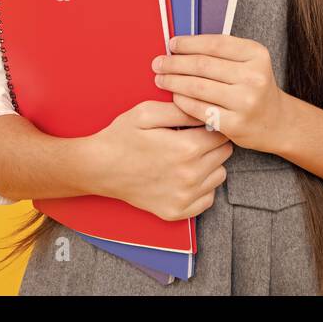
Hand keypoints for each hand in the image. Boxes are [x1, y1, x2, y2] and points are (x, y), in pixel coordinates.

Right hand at [88, 100, 231, 221]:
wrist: (98, 169)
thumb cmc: (122, 137)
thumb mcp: (147, 111)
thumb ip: (181, 109)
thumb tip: (206, 108)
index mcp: (186, 148)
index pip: (221, 133)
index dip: (212, 125)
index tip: (200, 123)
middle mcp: (190, 176)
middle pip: (224, 154)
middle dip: (213, 143)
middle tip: (193, 138)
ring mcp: (184, 198)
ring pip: (219, 176)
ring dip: (210, 165)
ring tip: (188, 157)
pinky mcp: (177, 212)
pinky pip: (208, 199)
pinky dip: (202, 187)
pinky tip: (184, 176)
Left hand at [152, 34, 290, 153]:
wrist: (277, 122)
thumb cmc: (255, 88)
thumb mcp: (249, 63)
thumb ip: (221, 53)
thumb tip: (180, 46)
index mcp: (256, 55)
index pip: (214, 44)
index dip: (189, 43)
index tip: (172, 44)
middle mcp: (254, 77)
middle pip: (203, 65)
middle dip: (175, 63)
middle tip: (158, 63)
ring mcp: (245, 101)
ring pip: (198, 87)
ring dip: (173, 82)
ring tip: (161, 79)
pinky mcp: (235, 124)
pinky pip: (199, 109)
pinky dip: (182, 101)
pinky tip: (174, 96)